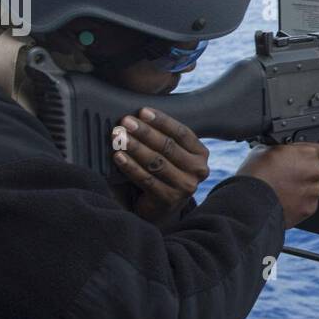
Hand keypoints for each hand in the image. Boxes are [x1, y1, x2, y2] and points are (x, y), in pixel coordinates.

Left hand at [113, 108, 210, 222]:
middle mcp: (198, 170)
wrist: (162, 207)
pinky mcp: (169, 200)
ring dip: (135, 147)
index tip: (142, 111)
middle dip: (144, 132)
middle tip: (126, 122)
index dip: (162, 121)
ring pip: (156, 162)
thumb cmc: (164, 171)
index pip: (182, 133)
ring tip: (118, 137)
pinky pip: (146, 179)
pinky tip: (118, 156)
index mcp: (201, 154)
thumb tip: (140, 114)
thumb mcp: (172, 154)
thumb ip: (165, 137)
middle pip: (168, 146)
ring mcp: (185, 187)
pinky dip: (130, 167)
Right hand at [236, 142, 318, 227]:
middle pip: (316, 171)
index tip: (311, 159)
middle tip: (286, 176)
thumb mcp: (265, 149)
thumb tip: (284, 152)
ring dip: (302, 189)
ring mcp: (313, 192)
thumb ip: (283, 150)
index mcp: (308, 154)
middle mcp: (315, 172)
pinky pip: (307, 204)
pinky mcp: (309, 209)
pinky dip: (298, 203)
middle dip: (304, 173)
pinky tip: (284, 201)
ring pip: (312, 189)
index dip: (318, 155)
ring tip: (283, 190)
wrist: (251, 203)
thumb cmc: (256, 176)